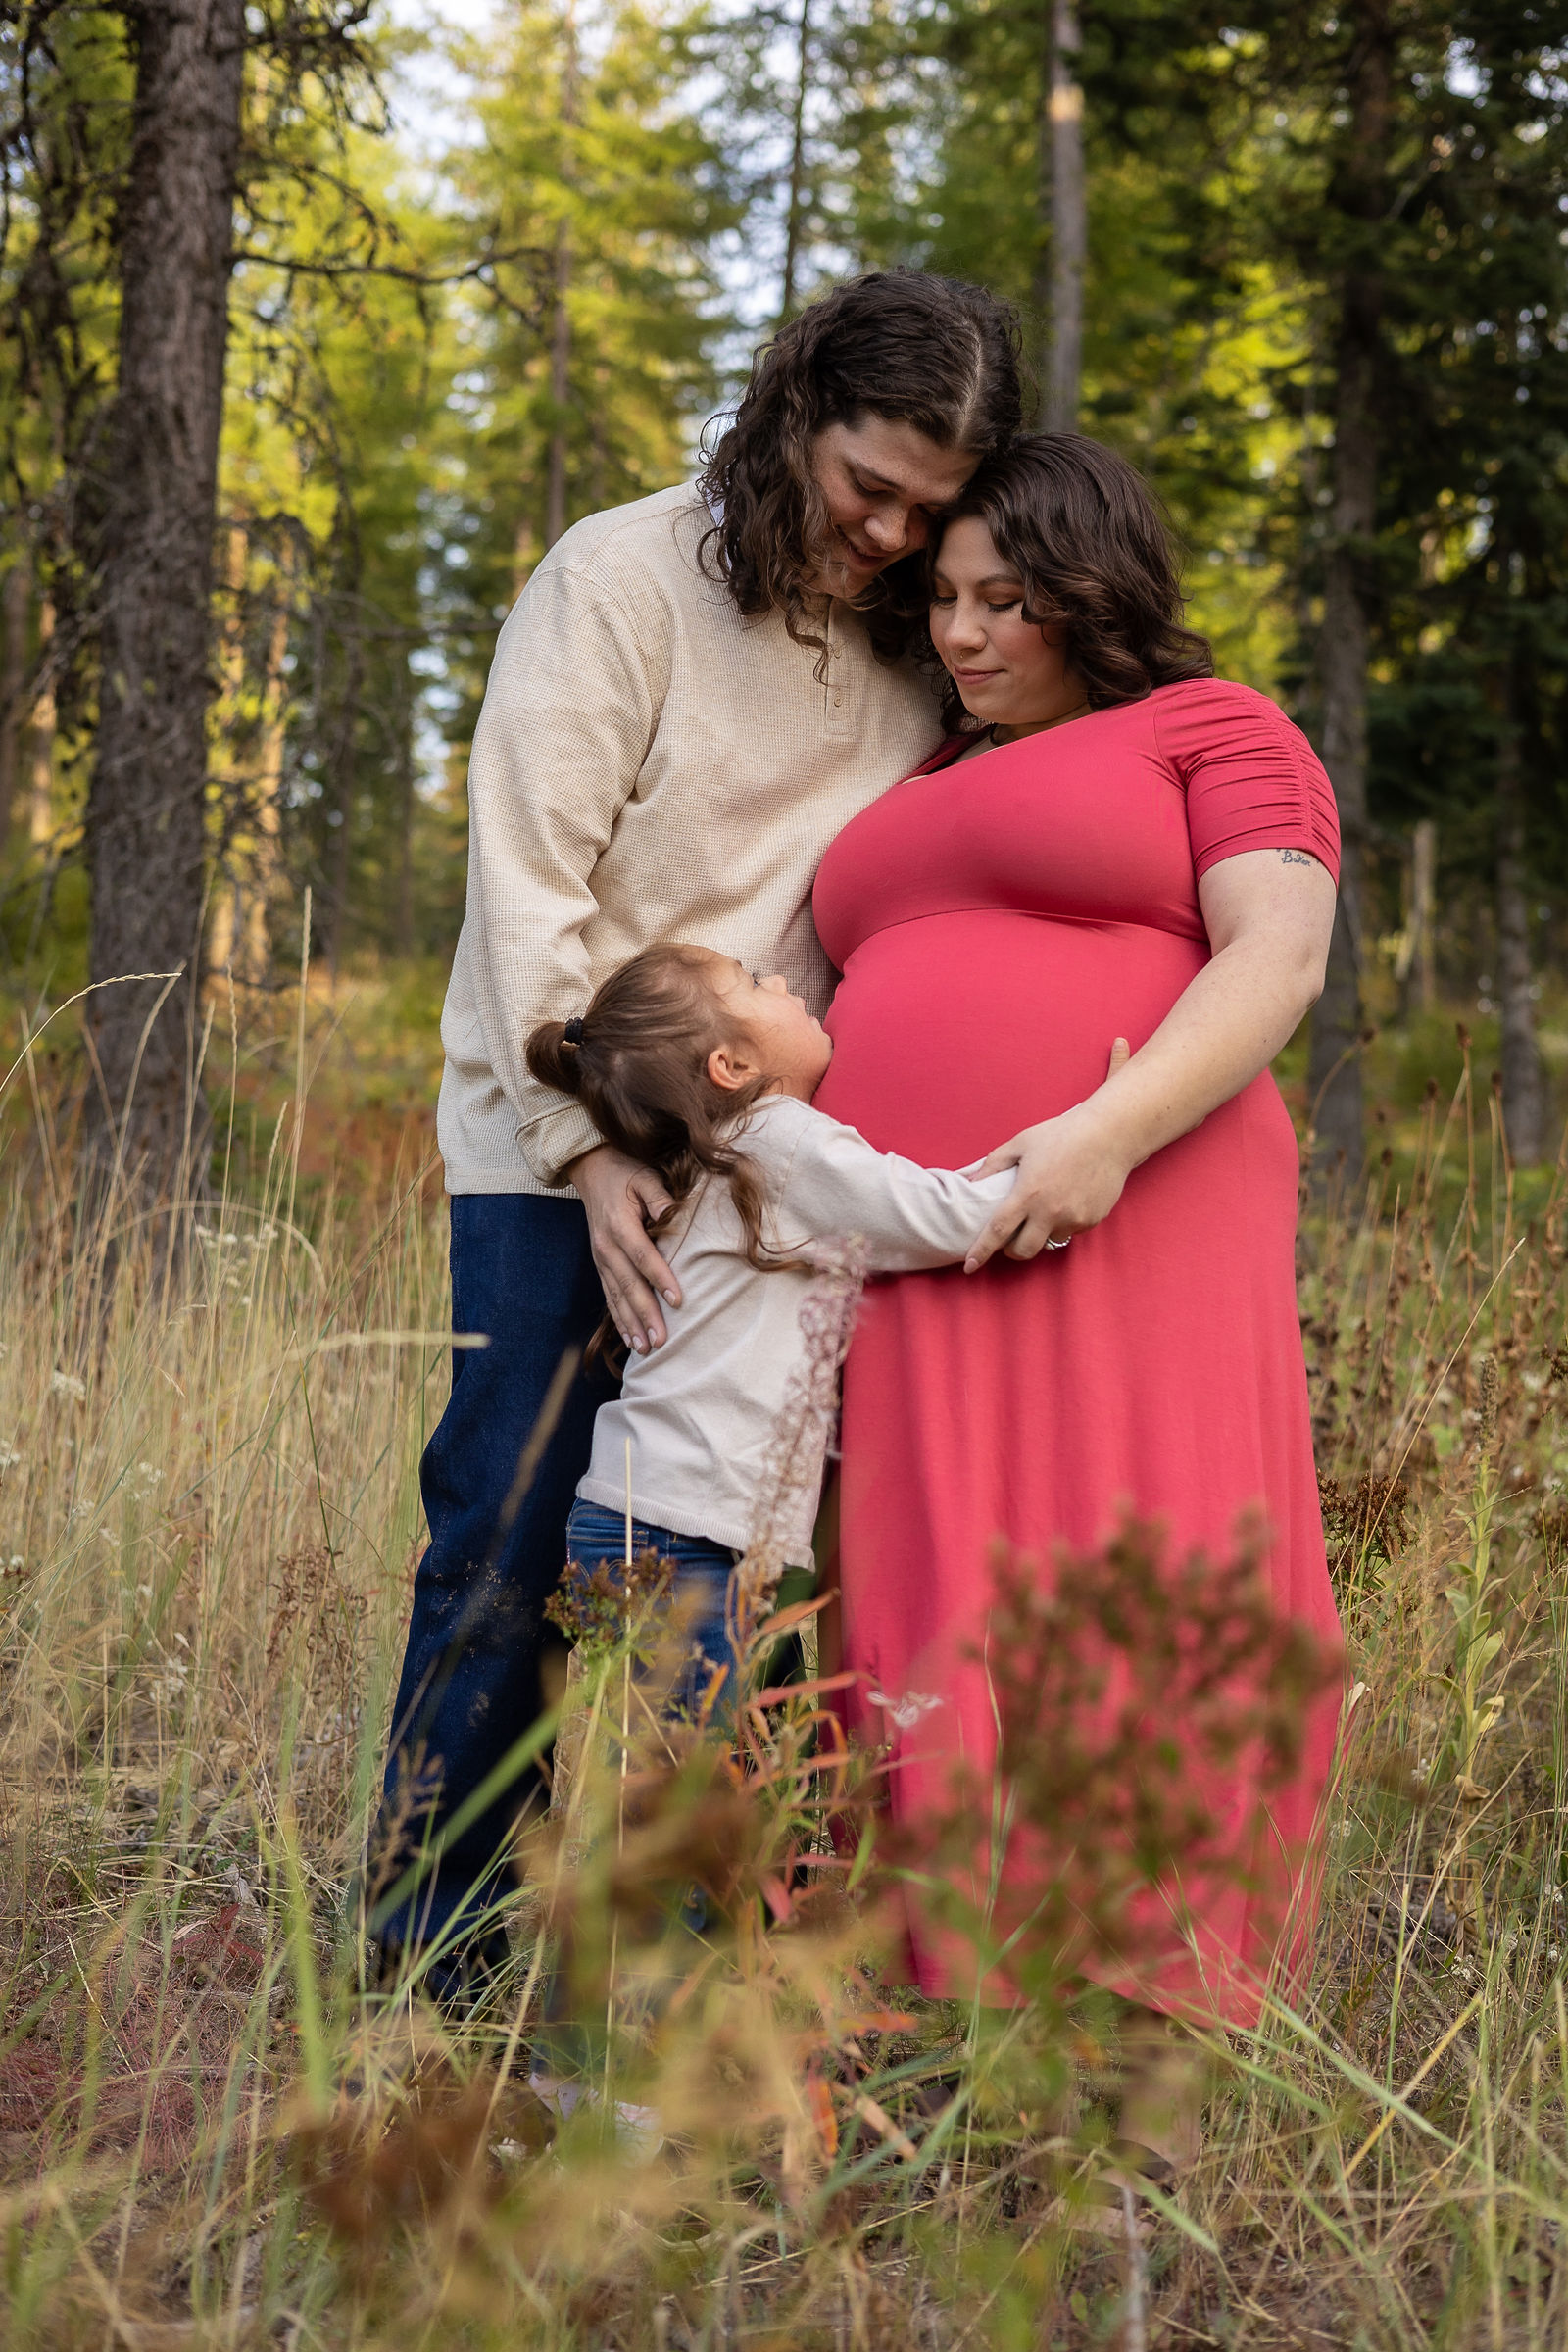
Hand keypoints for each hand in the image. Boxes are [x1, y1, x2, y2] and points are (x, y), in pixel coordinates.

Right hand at [566, 1144, 681, 1351]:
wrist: (591, 1170)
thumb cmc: (625, 1173)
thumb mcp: (644, 1176)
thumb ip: (659, 1196)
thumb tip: (673, 1214)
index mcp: (619, 1224)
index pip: (642, 1256)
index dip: (660, 1278)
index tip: (678, 1300)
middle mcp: (606, 1246)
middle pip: (628, 1285)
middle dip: (645, 1314)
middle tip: (661, 1340)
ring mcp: (600, 1258)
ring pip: (617, 1297)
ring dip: (632, 1324)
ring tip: (646, 1349)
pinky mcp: (600, 1265)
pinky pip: (609, 1296)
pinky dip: (619, 1319)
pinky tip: (630, 1340)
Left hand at [964, 1037, 1131, 1273]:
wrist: (1109, 1135)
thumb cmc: (1061, 1134)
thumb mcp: (1021, 1142)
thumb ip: (993, 1164)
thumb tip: (970, 1181)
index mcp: (1027, 1193)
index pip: (998, 1231)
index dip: (981, 1252)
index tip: (969, 1266)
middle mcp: (1050, 1212)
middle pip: (1023, 1251)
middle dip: (1013, 1249)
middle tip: (1013, 1236)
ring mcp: (1073, 1219)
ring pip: (1049, 1241)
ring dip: (1041, 1232)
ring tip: (1047, 1207)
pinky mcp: (1091, 1220)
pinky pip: (1071, 1230)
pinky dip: (1064, 1222)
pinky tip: (1069, 1199)